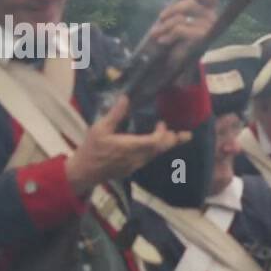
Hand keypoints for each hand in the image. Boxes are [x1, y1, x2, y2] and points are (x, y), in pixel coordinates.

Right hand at [65, 95, 191, 194]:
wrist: (84, 172)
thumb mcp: (99, 128)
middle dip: (174, 141)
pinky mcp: (133, 168)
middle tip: (186, 135)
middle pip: (161, 150)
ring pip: (156, 155)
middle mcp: (137, 158)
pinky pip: (149, 158)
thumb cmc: (91, 149)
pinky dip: (156, 150)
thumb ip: (115, 114)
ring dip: (165, 145)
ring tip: (175, 137)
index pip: (155, 142)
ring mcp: (136, 165)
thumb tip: (125, 98)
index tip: (162, 123)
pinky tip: (156, 145)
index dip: (163, 134)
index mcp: (130, 147)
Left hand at [149, 0, 219, 85]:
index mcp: (210, 12)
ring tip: (157, 32)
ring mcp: (207, 29)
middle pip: (190, 4)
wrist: (186, 65)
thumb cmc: (184, 42)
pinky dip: (167, 34)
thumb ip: (180, 13)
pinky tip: (162, 40)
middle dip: (172, 9)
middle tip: (161, 17)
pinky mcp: (199, 39)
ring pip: (181, 17)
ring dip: (165, 25)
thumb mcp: (183, 24)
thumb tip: (167, 6)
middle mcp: (212, 19)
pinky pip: (179, 29)